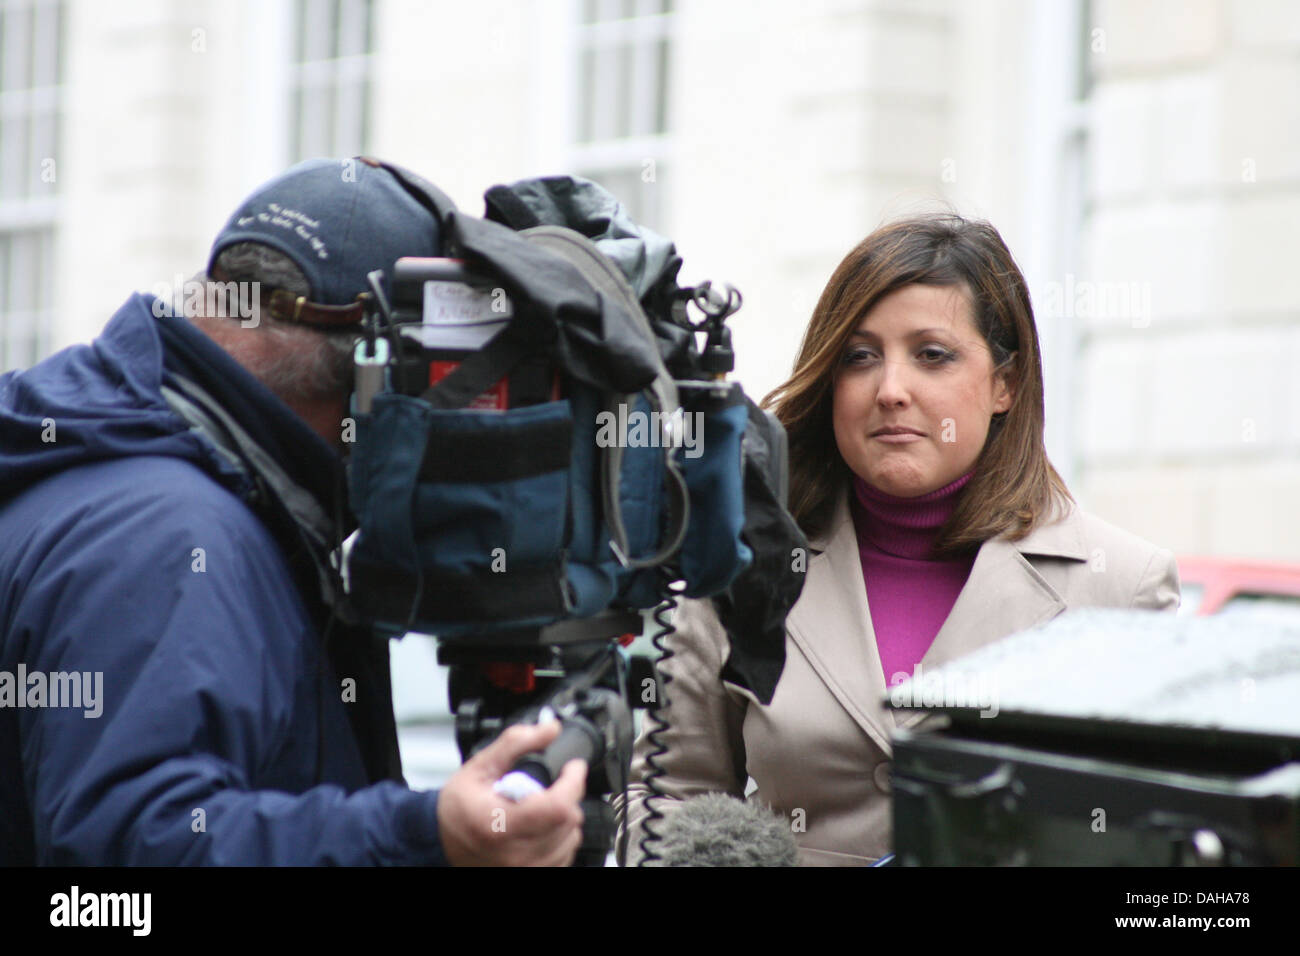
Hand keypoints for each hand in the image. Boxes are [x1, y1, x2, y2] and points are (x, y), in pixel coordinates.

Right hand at [437, 721, 586, 866]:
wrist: (442, 840)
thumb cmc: (457, 807)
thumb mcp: (480, 766)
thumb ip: (516, 742)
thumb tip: (549, 728)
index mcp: (500, 825)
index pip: (557, 806)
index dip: (573, 782)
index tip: (572, 767)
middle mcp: (515, 853)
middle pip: (568, 821)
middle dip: (567, 795)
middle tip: (550, 785)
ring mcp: (525, 868)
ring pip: (571, 838)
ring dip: (564, 817)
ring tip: (541, 806)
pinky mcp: (533, 874)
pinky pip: (565, 854)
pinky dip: (560, 836)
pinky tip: (541, 825)